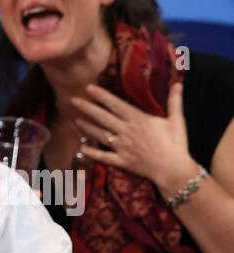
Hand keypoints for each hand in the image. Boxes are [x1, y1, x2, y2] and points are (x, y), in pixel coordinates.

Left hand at [70, 82, 197, 192]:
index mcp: (138, 120)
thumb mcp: (177, 120)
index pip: (116, 105)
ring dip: (86, 127)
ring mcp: (121, 147)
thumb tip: (178, 83)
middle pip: (103, 118)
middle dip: (87, 108)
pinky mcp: (120, 161)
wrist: (173, 169)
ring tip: (74, 119)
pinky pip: (102, 156)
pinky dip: (91, 152)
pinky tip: (81, 147)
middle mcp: (126, 132)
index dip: (102, 96)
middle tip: (73, 100)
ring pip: (99, 134)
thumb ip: (174, 101)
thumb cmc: (176, 143)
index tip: (89, 88)